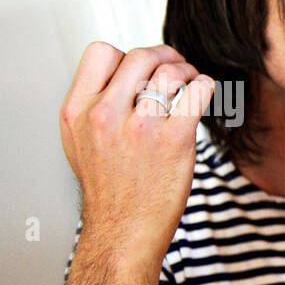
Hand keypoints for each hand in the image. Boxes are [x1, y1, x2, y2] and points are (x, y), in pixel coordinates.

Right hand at [59, 43, 212, 274]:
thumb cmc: (109, 192)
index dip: (126, 54)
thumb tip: (121, 78)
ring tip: (192, 82)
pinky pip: (198, 92)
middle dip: (165, 55)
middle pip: (140, 56)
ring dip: (188, 70)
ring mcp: (139, 126)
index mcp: (78, 111)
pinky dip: (206, 87)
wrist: (123, 232)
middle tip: (177, 65)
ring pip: (170, 71)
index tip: (142, 69)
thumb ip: (93, 106)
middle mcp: (104, 115)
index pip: (100, 52)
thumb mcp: (79, 142)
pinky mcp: (173, 140)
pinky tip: (204, 96)